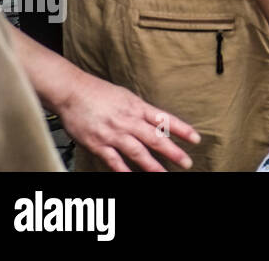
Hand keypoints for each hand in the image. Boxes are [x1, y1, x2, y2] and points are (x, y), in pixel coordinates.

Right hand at [58, 70, 201, 171]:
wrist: (72, 91)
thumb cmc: (99, 92)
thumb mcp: (127, 96)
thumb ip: (141, 111)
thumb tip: (157, 121)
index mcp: (138, 107)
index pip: (165, 119)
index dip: (182, 130)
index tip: (196, 139)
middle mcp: (129, 121)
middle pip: (155, 138)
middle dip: (173, 152)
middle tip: (187, 162)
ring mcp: (113, 133)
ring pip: (137, 152)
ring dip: (152, 165)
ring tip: (164, 175)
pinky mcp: (98, 144)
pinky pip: (113, 160)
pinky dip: (123, 170)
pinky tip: (132, 177)